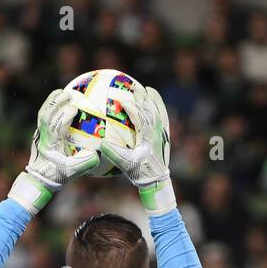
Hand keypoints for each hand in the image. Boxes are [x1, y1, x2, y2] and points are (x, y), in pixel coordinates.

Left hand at [8, 88, 99, 214]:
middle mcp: (42, 136)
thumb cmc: (55, 176)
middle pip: (46, 115)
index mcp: (50, 144)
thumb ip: (83, 164)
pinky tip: (59, 101)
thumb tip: (97, 155)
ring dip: (51, 101)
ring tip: (62, 91)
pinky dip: (50, 106)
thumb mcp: (71, 172)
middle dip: (57, 103)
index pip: (55, 126)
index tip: (75, 108)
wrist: (38, 180)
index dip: (64, 116)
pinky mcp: (39, 134)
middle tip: (69, 94)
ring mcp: (39, 134)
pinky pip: (44, 116)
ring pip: (43, 113)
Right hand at [99, 85, 176, 214]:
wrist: (157, 180)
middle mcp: (157, 133)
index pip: (140, 119)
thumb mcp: (125, 164)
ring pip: (159, 112)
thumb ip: (114, 154)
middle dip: (142, 99)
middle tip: (133, 87)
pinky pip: (163, 118)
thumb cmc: (140, 173)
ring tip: (148, 89)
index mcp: (147, 138)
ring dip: (153, 100)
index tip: (123, 100)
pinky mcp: (164, 135)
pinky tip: (155, 100)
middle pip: (150, 111)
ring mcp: (162, 134)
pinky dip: (160, 107)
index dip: (132, 108)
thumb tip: (101, 143)